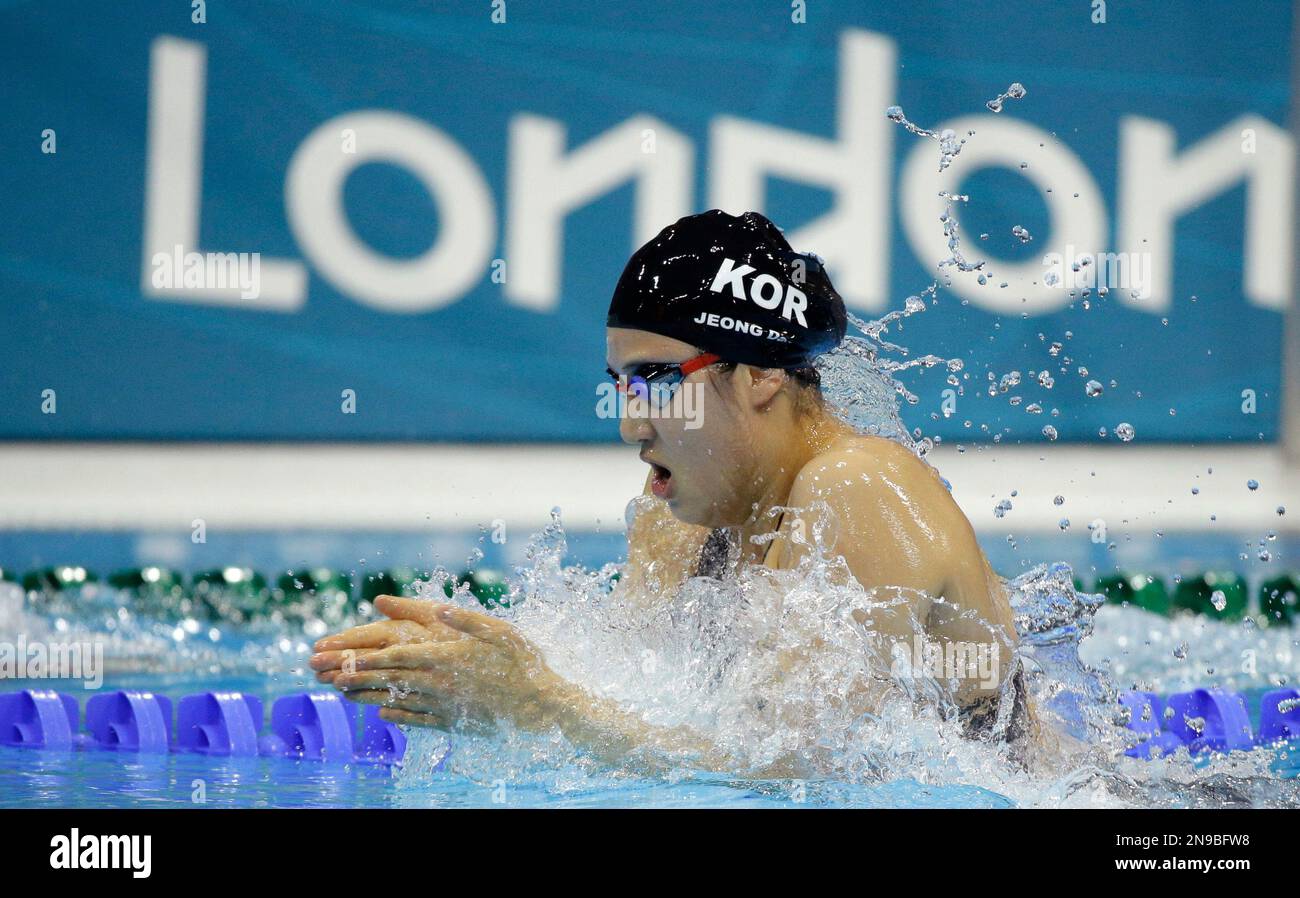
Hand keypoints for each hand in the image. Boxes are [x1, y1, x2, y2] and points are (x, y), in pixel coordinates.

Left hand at [309, 595, 567, 733]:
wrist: (543, 706)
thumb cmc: (524, 663)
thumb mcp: (499, 631)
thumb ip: (464, 620)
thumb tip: (436, 608)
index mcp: (447, 656)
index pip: (395, 655)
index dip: (365, 656)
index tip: (339, 656)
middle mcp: (440, 682)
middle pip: (388, 678)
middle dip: (353, 674)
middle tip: (323, 674)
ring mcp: (445, 705)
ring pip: (397, 700)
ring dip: (366, 695)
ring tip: (341, 693)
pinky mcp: (453, 722)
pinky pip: (417, 720)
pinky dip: (396, 716)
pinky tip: (381, 714)